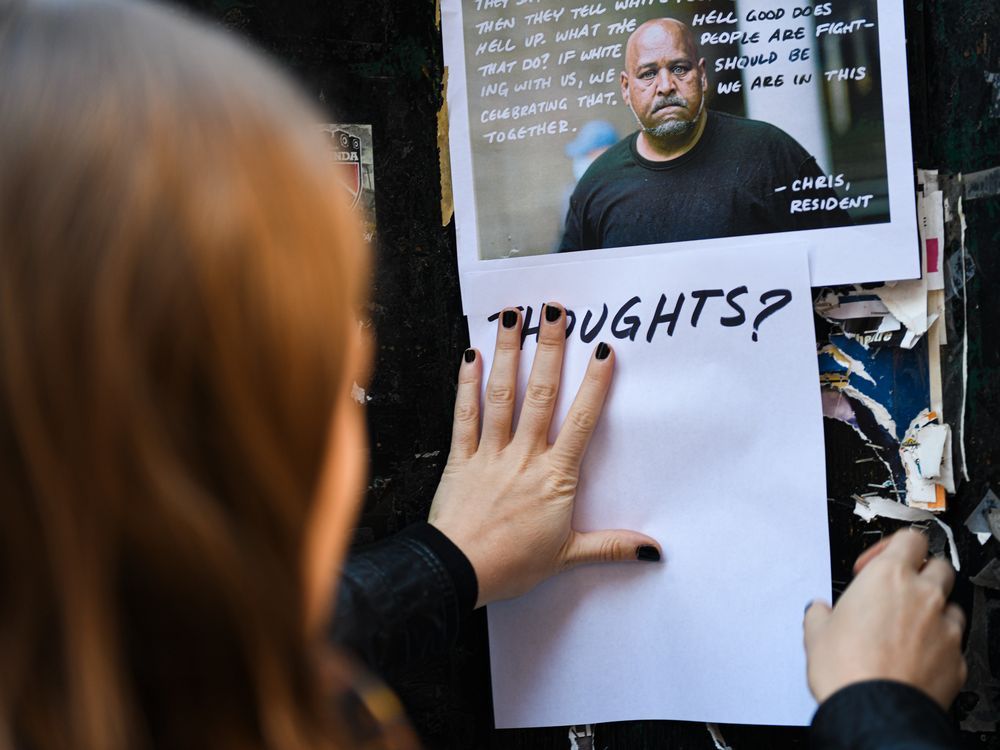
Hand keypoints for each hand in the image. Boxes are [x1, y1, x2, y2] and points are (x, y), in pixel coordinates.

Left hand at [429, 304, 660, 607]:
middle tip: (554, 312)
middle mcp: (523, 457)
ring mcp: (490, 454)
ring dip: (509, 354)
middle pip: (540, 395)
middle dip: (549, 350)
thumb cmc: (511, 565)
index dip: (594, 385)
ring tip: (512, 318)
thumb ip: (610, 545)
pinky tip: (471, 356)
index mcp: (554, 478)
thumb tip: (652, 550)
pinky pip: (465, 415)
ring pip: (502, 396)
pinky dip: (467, 385)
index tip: (603, 351)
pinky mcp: (460, 459)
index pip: (581, 422)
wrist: (458, 572)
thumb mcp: (567, 557)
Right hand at [803, 528, 966, 709]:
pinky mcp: (957, 660)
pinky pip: (954, 643)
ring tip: (907, 626)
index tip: (876, 563)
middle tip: (897, 590)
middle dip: (920, 573)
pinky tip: (916, 657)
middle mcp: (923, 596)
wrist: (875, 711)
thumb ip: (820, 612)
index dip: (893, 546)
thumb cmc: (848, 668)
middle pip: (939, 565)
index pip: (910, 538)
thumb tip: (818, 612)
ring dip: (932, 610)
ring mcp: (945, 629)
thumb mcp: (816, 632)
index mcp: (888, 577)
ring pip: (951, 604)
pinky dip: (938, 645)